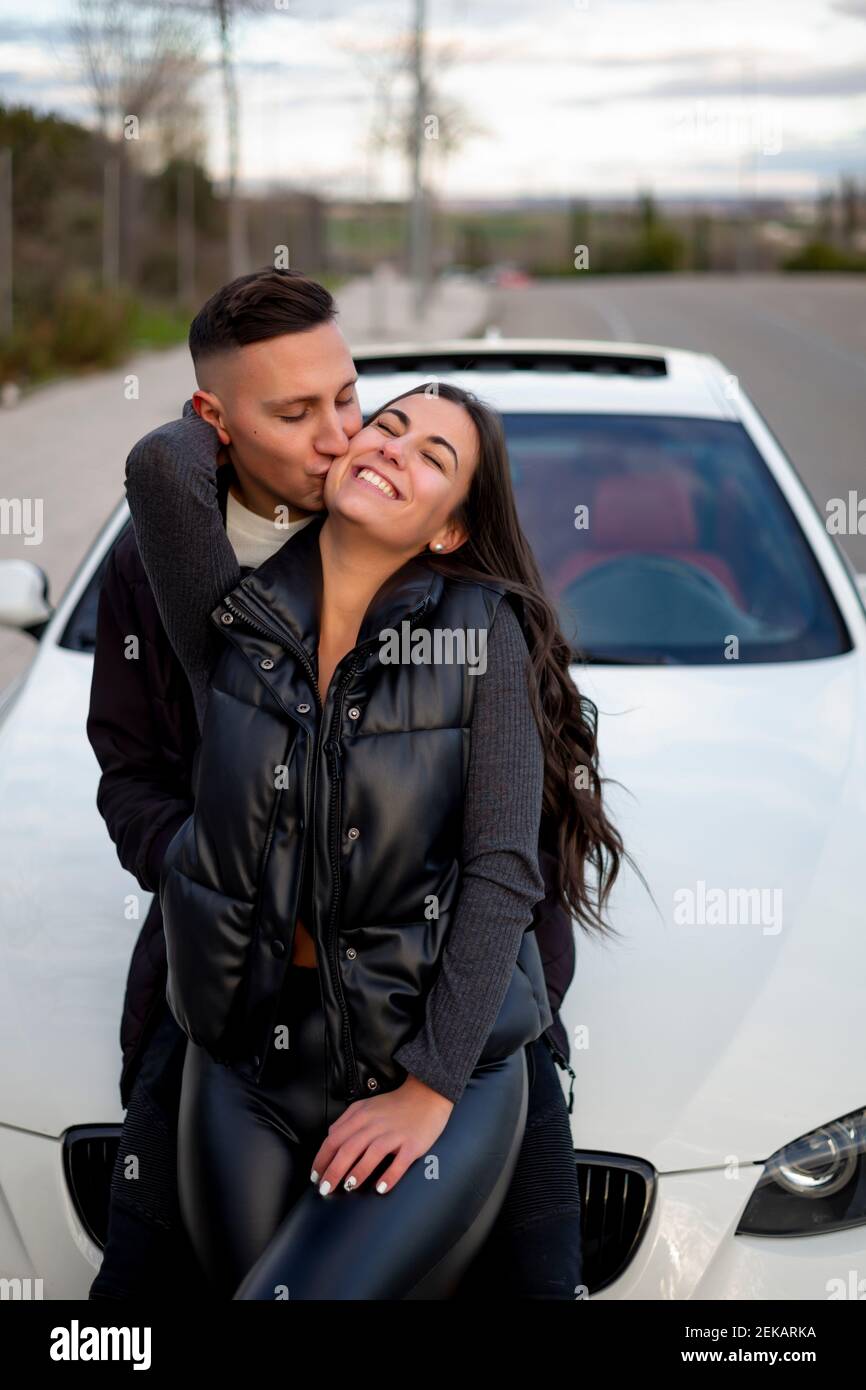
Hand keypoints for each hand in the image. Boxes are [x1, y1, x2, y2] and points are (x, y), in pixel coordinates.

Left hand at [310, 1074, 454, 1196]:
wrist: (427, 1094)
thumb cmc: (394, 1104)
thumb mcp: (366, 1105)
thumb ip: (347, 1120)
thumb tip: (330, 1138)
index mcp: (361, 1115)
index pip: (334, 1139)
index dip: (322, 1159)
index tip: (315, 1177)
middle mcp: (375, 1125)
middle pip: (348, 1149)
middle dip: (333, 1171)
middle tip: (325, 1189)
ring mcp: (395, 1135)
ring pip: (371, 1155)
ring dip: (358, 1173)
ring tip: (348, 1187)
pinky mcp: (412, 1144)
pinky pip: (400, 1163)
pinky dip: (390, 1176)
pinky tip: (381, 1188)